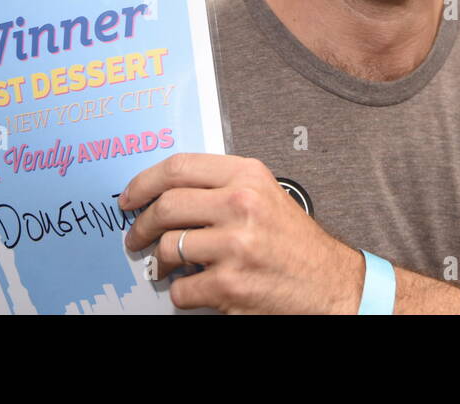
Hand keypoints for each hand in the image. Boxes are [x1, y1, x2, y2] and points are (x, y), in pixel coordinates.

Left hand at [120, 153, 363, 313]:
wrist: (329, 283)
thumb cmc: (293, 241)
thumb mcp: (263, 194)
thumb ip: (221, 184)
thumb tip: (165, 190)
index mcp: (246, 176)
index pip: (178, 167)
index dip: (144, 182)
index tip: (129, 198)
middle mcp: (241, 205)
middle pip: (165, 206)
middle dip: (140, 225)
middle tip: (135, 237)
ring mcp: (234, 246)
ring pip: (167, 248)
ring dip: (159, 262)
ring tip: (165, 266)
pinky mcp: (229, 284)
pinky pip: (181, 289)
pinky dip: (180, 292)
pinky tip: (194, 287)